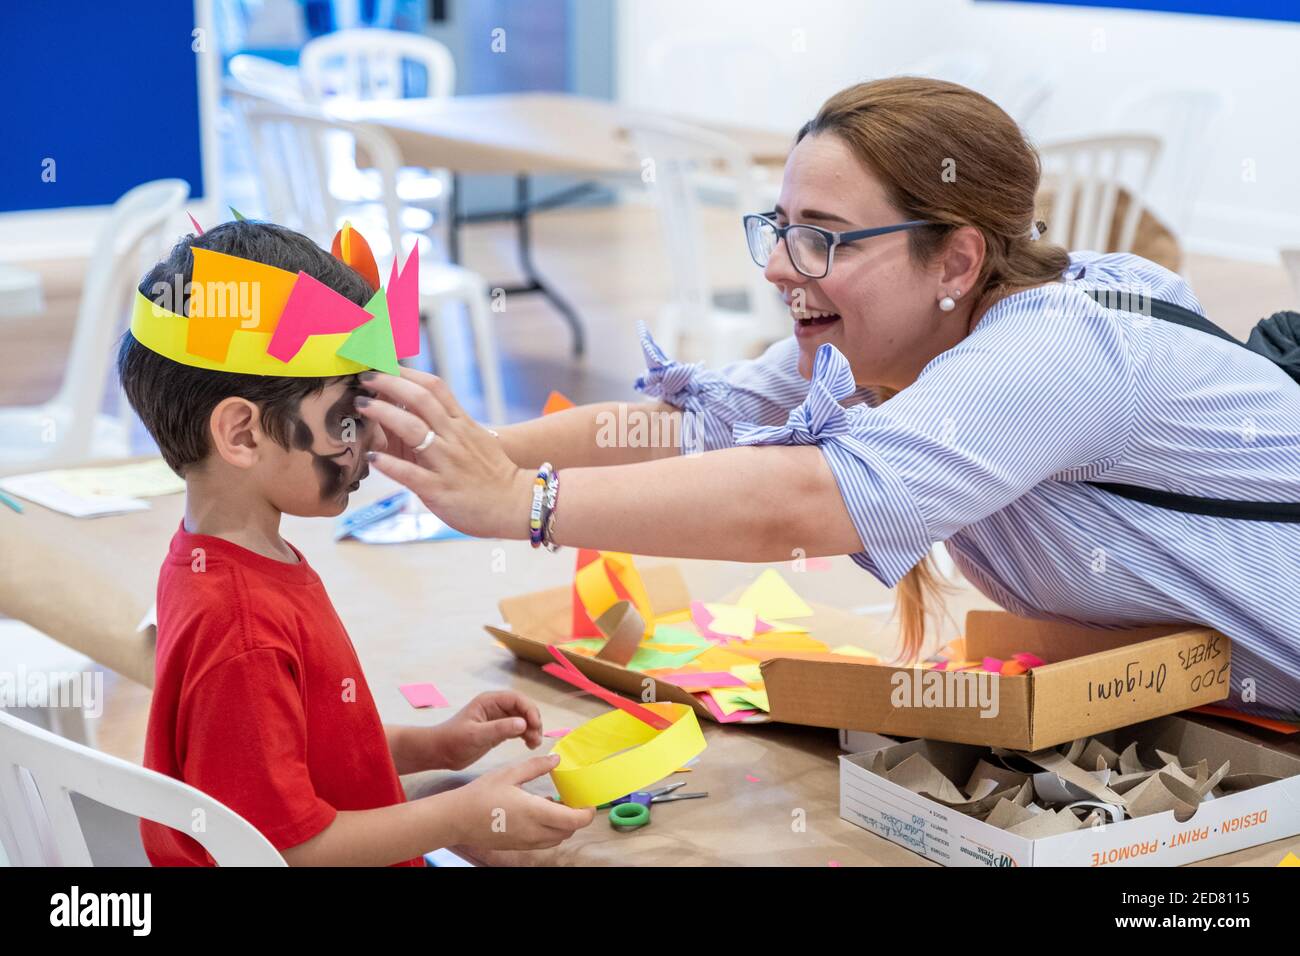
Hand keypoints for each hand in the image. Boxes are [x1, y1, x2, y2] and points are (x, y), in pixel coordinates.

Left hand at [354, 369, 532, 538]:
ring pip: (413, 429)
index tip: (384, 364)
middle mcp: (454, 438)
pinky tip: (372, 456)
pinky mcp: (439, 489)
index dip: (407, 373)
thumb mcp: (474, 440)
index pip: (435, 387)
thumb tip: (415, 412)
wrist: (517, 504)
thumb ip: (447, 425)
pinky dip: (389, 463)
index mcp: (462, 424)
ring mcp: (447, 462)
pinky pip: (410, 473)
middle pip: (421, 399)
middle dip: (390, 383)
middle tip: (365, 377)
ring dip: (383, 413)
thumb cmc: (492, 474)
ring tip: (362, 405)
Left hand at [430, 691, 543, 770]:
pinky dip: (526, 735)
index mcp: (489, 701)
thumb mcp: (476, 735)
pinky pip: (518, 729)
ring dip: (532, 729)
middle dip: (533, 721)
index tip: (535, 725)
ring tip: (534, 744)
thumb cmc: (453, 740)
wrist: (440, 752)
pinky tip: (529, 745)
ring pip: (523, 719)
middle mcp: (496, 707)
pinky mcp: (499, 731)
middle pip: (523, 708)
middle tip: (536, 738)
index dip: (529, 710)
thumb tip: (524, 724)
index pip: (517, 699)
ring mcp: (498, 718)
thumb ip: (499, 729)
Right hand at [448, 754, 595, 850]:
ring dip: (563, 825)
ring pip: (556, 838)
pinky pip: (542, 842)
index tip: (589, 803)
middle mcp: (534, 831)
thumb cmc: (481, 794)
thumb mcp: (509, 773)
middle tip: (572, 800)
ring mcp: (525, 842)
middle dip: (576, 818)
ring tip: (556, 805)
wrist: (456, 819)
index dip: (586, 814)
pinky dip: (549, 830)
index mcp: (535, 812)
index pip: (573, 821)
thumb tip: (557, 759)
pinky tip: (539, 812)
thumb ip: (536, 767)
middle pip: (568, 832)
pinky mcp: (517, 846)